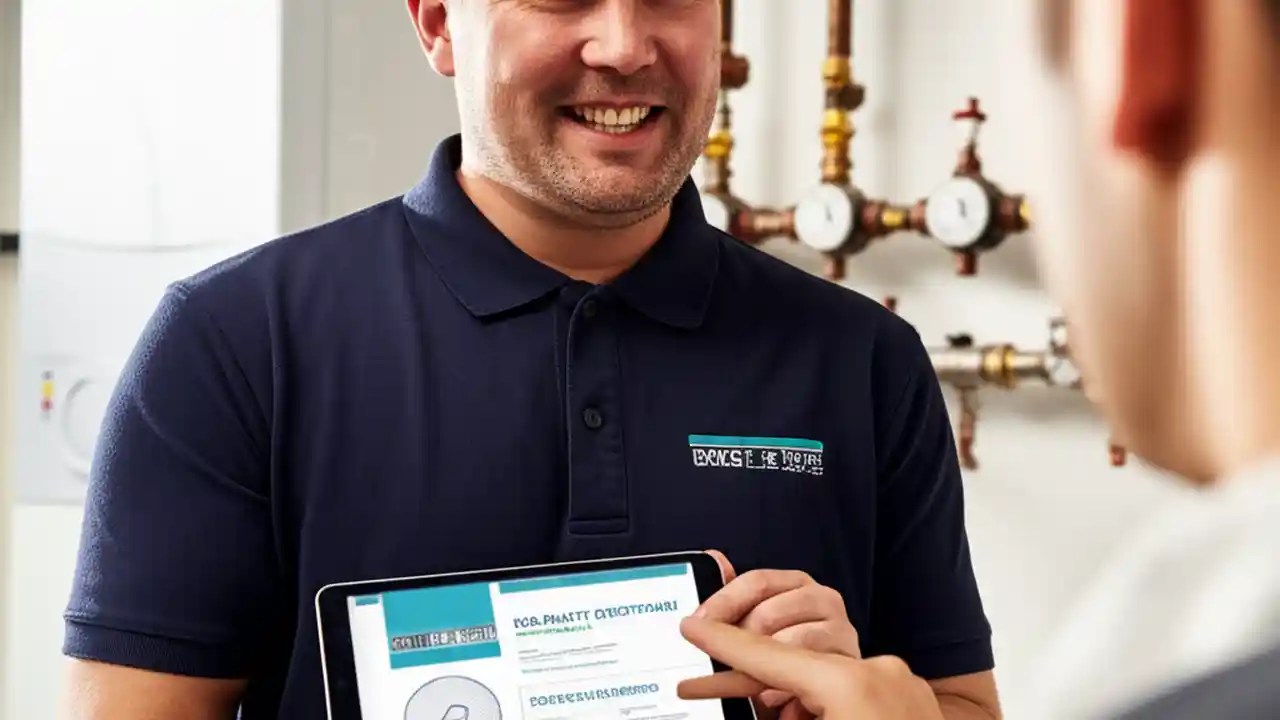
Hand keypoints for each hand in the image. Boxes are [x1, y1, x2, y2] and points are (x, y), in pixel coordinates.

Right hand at [677, 615, 942, 719]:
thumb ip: (770, 714)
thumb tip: (754, 700)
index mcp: (850, 685)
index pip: (768, 656)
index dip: (723, 644)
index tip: (690, 626)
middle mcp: (880, 674)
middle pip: (795, 667)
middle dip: (749, 679)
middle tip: (701, 685)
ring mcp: (902, 686)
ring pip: (825, 680)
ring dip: (790, 697)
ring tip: (768, 711)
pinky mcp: (913, 702)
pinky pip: (856, 693)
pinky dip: (826, 705)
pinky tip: (804, 716)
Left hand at [696, 551, 860, 716]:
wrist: (821, 689)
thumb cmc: (787, 649)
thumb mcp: (757, 622)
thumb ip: (735, 596)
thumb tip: (714, 558)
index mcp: (797, 583)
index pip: (757, 582)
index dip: (723, 602)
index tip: (695, 624)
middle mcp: (823, 599)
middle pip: (767, 614)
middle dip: (738, 642)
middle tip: (719, 660)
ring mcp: (840, 630)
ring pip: (785, 645)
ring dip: (760, 668)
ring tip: (747, 681)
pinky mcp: (848, 661)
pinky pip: (804, 673)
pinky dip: (782, 688)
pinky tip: (771, 695)